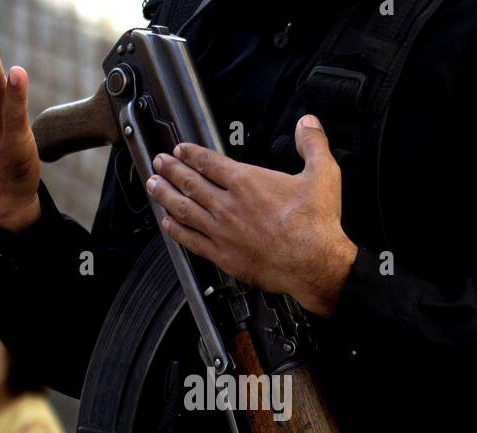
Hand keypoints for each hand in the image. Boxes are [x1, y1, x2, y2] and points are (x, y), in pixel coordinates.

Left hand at [145, 115, 358, 316]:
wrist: (314, 263)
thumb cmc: (317, 223)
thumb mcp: (323, 174)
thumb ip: (312, 145)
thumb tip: (307, 123)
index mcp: (247, 182)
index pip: (210, 163)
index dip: (192, 154)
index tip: (180, 150)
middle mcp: (228, 205)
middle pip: (190, 183)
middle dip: (171, 170)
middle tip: (158, 162)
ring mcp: (222, 231)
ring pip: (185, 209)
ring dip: (165, 196)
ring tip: (153, 186)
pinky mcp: (223, 256)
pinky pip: (192, 241)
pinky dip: (177, 231)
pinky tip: (168, 224)